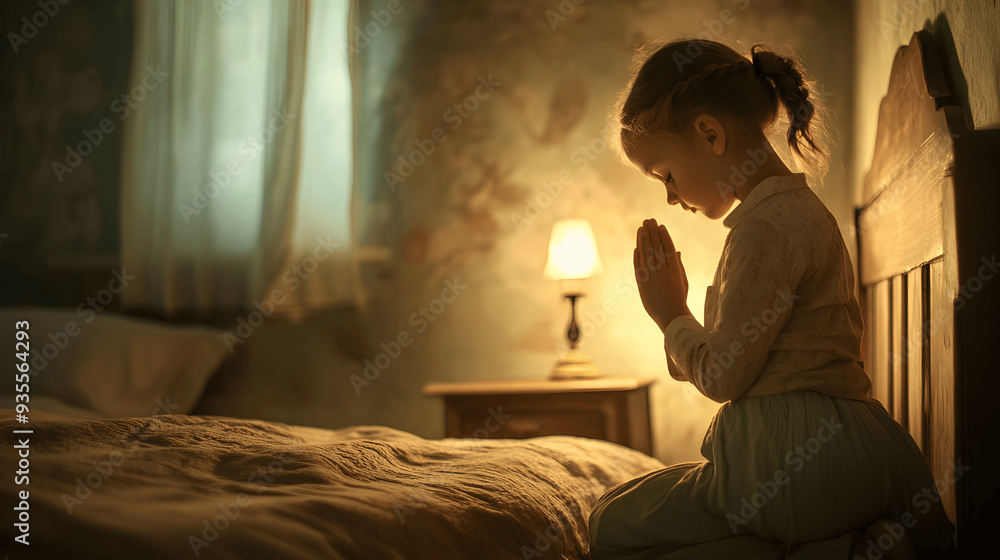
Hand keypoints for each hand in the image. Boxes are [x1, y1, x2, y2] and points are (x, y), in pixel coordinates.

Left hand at [634, 218, 690, 332]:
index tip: (660, 225)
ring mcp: (652, 279)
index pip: (668, 248)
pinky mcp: (643, 285)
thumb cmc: (679, 298)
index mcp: (675, 270)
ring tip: (641, 228)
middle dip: (652, 233)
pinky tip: (637, 247)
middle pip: (656, 248)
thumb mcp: (683, 280)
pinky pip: (639, 268)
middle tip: (648, 220)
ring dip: (643, 240)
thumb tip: (676, 251)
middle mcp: (663, 272)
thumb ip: (678, 265)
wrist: (672, 317)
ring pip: (646, 255)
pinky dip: (637, 257)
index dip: (664, 236)